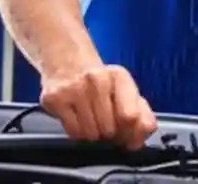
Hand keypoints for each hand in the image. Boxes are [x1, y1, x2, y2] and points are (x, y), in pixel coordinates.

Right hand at [40, 63, 157, 148]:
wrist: (67, 61)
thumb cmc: (100, 81)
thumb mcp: (124, 89)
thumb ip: (141, 112)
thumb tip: (141, 136)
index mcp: (120, 77)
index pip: (131, 116)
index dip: (131, 133)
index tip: (128, 136)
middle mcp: (98, 80)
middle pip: (110, 128)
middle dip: (110, 135)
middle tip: (107, 127)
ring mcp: (75, 89)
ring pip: (91, 133)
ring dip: (93, 135)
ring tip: (92, 121)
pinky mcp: (55, 99)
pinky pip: (73, 132)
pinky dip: (78, 133)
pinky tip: (79, 120)